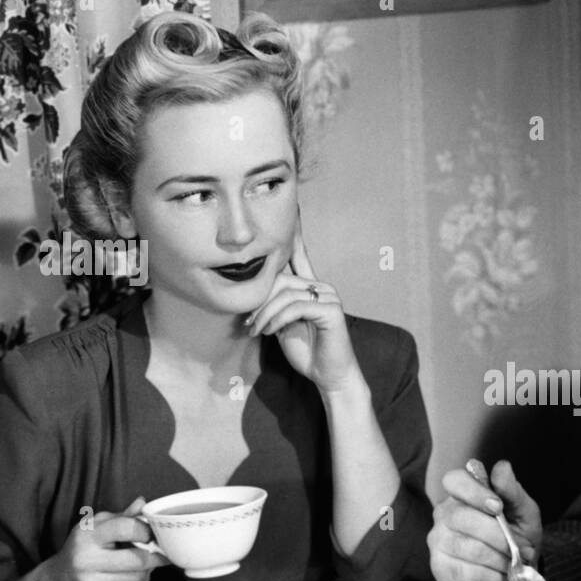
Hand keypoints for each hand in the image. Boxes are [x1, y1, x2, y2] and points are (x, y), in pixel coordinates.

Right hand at [39, 497, 168, 580]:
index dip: (145, 530)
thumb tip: (142, 503)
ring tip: (142, 564)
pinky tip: (133, 577)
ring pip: (139, 576)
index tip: (151, 533)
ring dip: (148, 570)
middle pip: (138, 559)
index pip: (125, 528)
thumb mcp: (96, 527)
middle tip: (161, 551)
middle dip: (155, 555)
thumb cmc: (83, 549)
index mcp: (86, 535)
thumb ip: (121, 516)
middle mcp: (85, 559)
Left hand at [245, 214, 361, 394]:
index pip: (298, 253)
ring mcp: (329, 296)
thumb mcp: (281, 324)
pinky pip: (295, 306)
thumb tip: (253, 293)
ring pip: (284, 292)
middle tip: (249, 323)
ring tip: (257, 331)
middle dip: (259, 300)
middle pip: (280, 277)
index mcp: (310, 285)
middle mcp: (321, 285)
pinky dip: (277, 319)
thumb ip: (272, 304)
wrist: (329, 376)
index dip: (293, 231)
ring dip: (264, 314)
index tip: (291, 204)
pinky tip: (270, 332)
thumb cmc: (306, 351)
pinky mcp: (331, 310)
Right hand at [428, 459, 543, 580]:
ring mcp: (438, 541)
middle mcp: (445, 514)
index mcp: (464, 494)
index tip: (498, 506)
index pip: (454, 480)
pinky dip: (492, 578)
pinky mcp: (440, 568)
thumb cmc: (516, 541)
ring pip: (468, 547)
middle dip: (498, 536)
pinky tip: (502, 579)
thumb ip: (513, 492)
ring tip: (515, 565)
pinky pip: (466, 572)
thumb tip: (502, 467)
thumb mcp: (524, 515)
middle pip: (462, 517)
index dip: (474, 491)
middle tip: (522, 548)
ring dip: (499, 559)